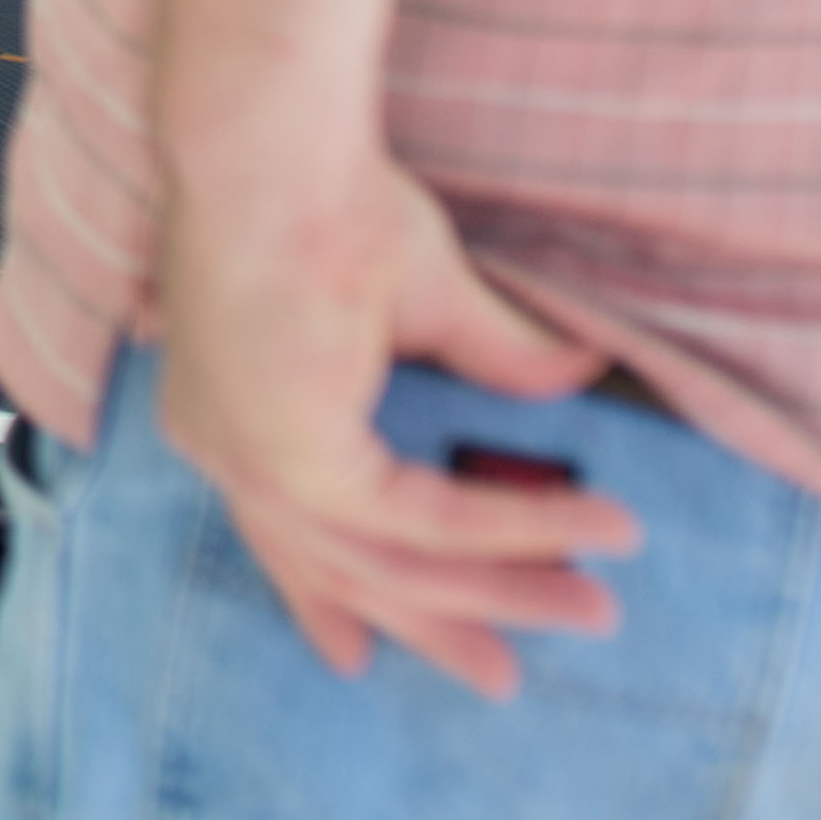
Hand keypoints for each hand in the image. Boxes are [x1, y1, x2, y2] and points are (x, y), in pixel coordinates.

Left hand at [152, 155, 637, 699]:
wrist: (276, 142)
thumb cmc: (325, 194)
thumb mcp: (424, 298)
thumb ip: (493, 356)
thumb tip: (577, 378)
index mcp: (225, 413)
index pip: (284, 534)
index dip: (324, 598)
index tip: (359, 654)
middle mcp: (223, 448)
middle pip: (341, 573)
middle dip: (435, 627)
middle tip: (505, 678)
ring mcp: (250, 460)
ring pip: (394, 565)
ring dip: (506, 589)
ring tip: (596, 608)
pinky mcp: (295, 457)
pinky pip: (424, 522)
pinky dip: (512, 531)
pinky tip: (588, 531)